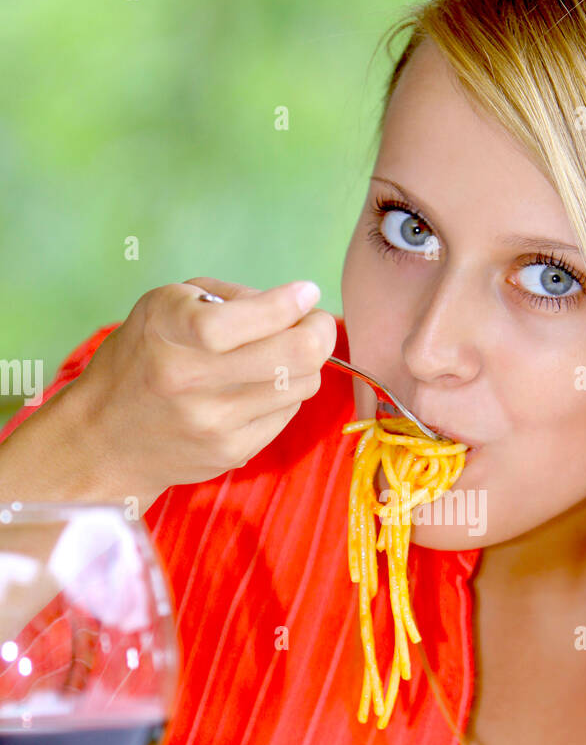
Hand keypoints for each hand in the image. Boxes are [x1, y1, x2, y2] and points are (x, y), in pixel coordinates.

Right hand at [70, 276, 336, 508]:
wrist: (106, 439)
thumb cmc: (142, 357)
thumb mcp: (165, 305)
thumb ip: (228, 297)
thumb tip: (295, 304)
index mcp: (171, 332)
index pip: (250, 319)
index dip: (288, 304)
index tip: (304, 293)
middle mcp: (192, 380)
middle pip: (296, 355)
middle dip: (319, 331)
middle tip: (313, 322)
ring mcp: (215, 423)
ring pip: (303, 384)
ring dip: (305, 363)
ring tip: (282, 353)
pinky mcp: (232, 452)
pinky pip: (288, 412)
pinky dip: (286, 393)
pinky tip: (260, 386)